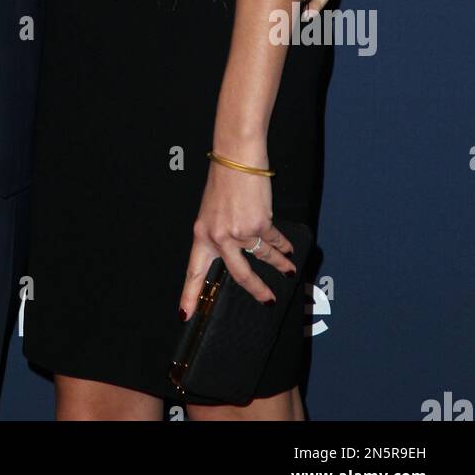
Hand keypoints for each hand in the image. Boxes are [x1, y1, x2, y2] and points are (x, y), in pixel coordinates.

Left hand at [178, 154, 296, 317]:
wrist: (236, 159)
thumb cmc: (223, 181)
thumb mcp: (210, 211)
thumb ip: (218, 234)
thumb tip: (233, 252)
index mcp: (202, 235)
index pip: (194, 272)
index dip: (189, 296)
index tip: (185, 315)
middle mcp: (219, 237)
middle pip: (239, 274)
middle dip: (257, 290)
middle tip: (268, 300)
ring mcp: (240, 232)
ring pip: (263, 256)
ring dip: (279, 264)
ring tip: (288, 270)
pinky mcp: (260, 224)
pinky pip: (274, 241)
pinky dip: (283, 246)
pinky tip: (288, 250)